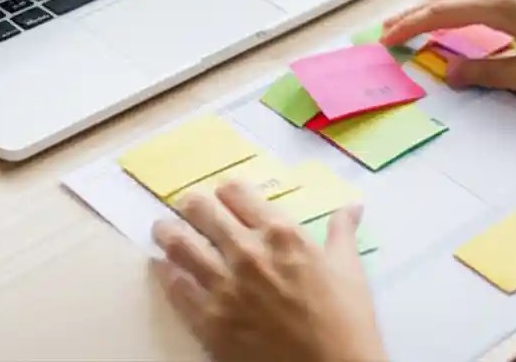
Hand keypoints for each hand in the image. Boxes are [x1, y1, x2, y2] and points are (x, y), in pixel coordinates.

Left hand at [152, 182, 385, 361]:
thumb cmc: (345, 323)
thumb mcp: (348, 271)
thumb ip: (342, 233)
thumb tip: (352, 206)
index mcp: (281, 234)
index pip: (236, 193)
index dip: (227, 192)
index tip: (223, 196)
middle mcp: (247, 252)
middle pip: (201, 211)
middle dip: (192, 206)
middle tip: (188, 207)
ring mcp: (223, 286)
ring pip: (179, 244)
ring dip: (168, 232)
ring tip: (164, 230)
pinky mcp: (208, 320)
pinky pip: (174, 287)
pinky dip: (166, 273)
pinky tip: (163, 268)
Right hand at [380, 0, 515, 94]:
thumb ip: (484, 72)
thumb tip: (448, 72)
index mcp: (502, 4)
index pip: (440, 12)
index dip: (409, 26)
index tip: (385, 40)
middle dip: (415, 14)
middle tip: (388, 31)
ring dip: (437, 10)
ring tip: (414, 26)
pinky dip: (460, 8)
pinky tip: (457, 21)